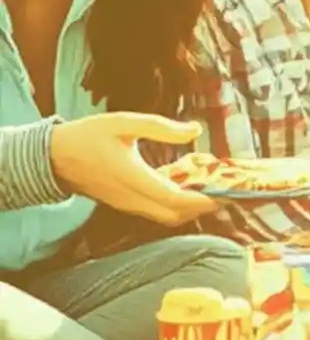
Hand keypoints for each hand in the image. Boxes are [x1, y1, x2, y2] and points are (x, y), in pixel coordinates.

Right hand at [49, 113, 219, 225]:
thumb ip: (162, 127)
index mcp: (132, 178)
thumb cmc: (88, 136)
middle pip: (175, 215)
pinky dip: (176, 204)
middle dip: (204, 206)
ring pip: (166, 217)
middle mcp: (131, 198)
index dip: (203, 199)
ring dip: (191, 207)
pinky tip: (187, 185)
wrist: (53, 158)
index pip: (175, 199)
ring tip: (211, 187)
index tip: (226, 191)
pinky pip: (156, 212)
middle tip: (226, 190)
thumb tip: (196, 130)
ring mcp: (126, 205)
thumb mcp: (125, 122)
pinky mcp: (124, 205)